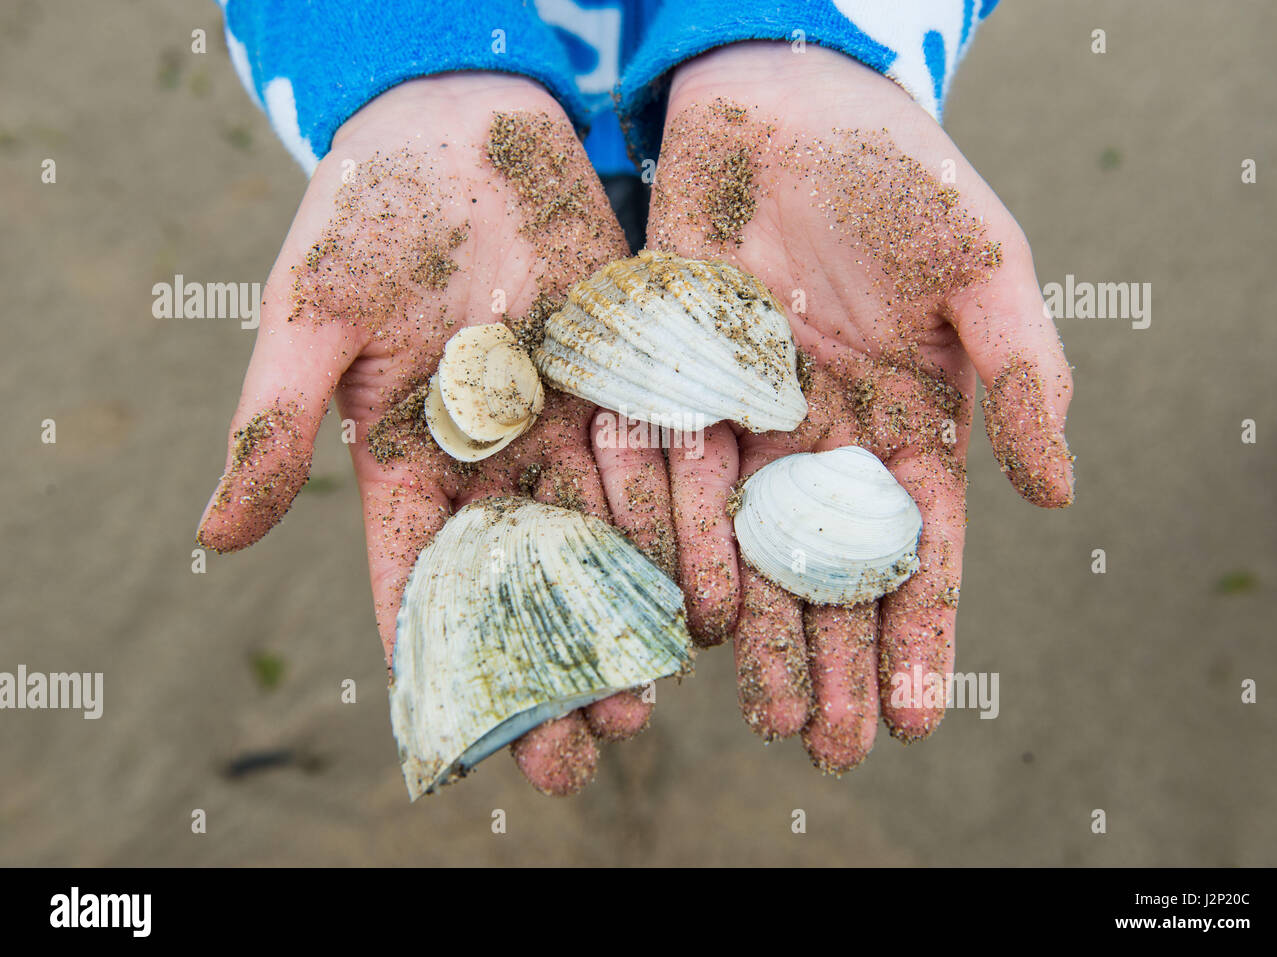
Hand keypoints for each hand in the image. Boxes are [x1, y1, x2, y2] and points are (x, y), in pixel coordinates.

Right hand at [196, 74, 676, 794]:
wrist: (464, 122)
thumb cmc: (369, 209)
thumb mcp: (309, 314)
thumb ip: (277, 422)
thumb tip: (216, 537)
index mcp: (407, 455)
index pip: (418, 576)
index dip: (441, 657)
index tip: (467, 738)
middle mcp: (490, 455)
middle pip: (521, 578)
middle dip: (546, 664)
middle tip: (577, 750)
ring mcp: (561, 421)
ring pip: (595, 538)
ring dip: (618, 618)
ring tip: (642, 696)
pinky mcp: (624, 378)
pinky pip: (653, 462)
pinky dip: (674, 526)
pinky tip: (697, 590)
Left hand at [650, 43, 1073, 770]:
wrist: (789, 102)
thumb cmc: (903, 178)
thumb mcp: (986, 268)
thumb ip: (1022, 377)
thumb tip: (1059, 497)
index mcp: (905, 425)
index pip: (916, 551)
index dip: (920, 636)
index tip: (919, 722)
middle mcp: (822, 442)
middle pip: (826, 572)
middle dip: (830, 660)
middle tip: (828, 750)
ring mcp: (742, 421)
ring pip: (744, 544)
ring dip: (752, 628)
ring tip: (759, 711)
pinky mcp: (668, 384)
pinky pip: (665, 477)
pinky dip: (670, 540)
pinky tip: (677, 609)